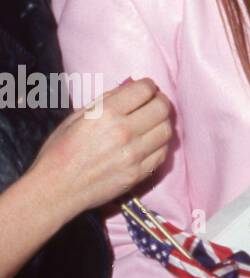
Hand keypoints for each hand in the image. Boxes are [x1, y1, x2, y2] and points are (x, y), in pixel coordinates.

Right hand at [29, 78, 173, 221]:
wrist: (55, 191)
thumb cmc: (59, 152)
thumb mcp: (76, 118)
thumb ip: (105, 100)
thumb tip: (130, 88)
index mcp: (106, 114)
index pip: (145, 90)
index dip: (148, 86)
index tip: (147, 89)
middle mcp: (123, 132)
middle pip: (162, 108)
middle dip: (160, 101)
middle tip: (154, 103)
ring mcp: (133, 155)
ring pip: (167, 130)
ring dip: (162, 122)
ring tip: (152, 123)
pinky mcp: (138, 174)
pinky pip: (163, 153)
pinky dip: (160, 144)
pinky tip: (149, 143)